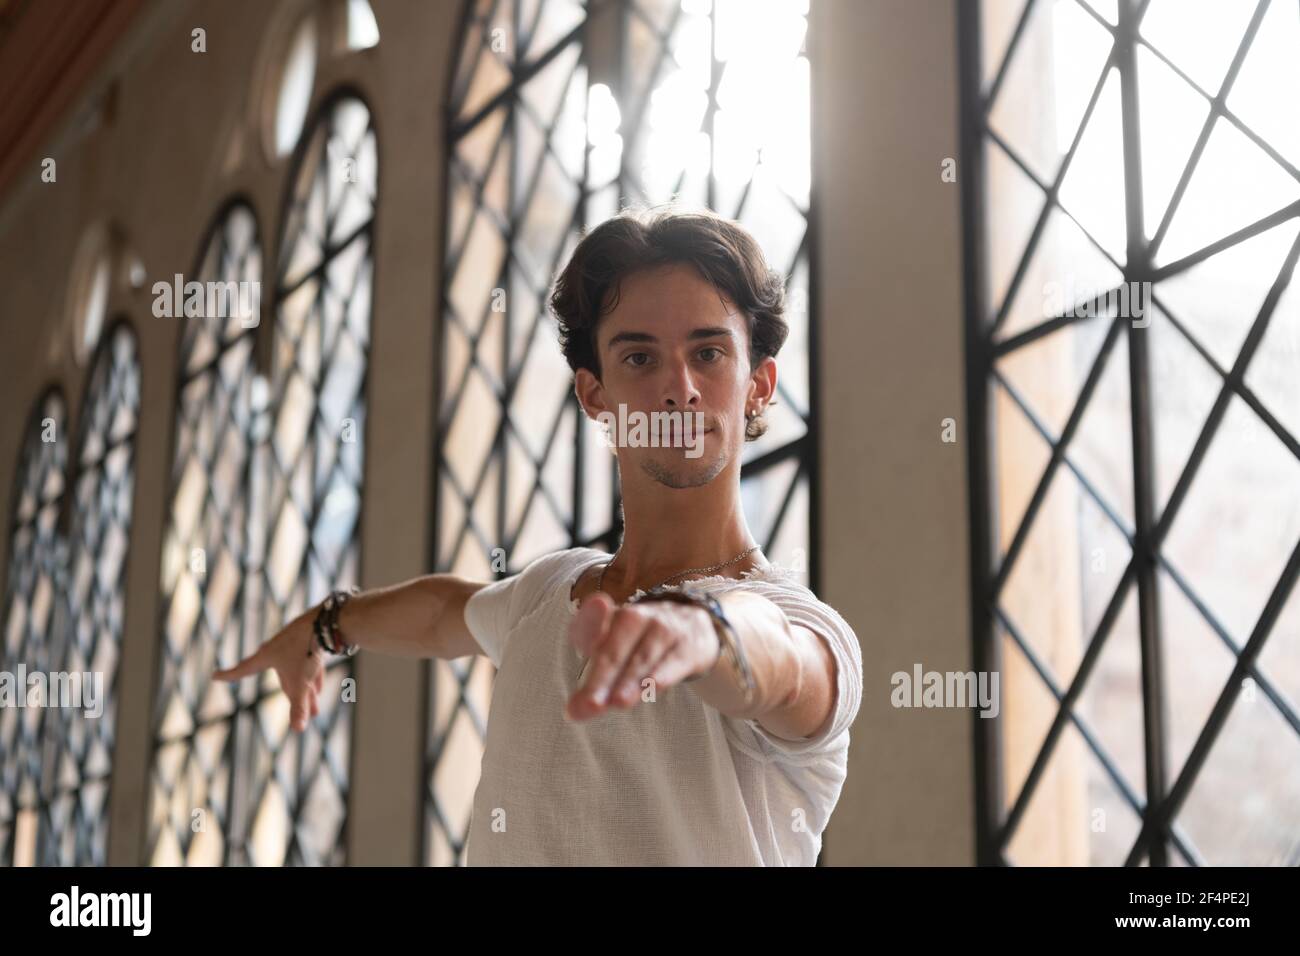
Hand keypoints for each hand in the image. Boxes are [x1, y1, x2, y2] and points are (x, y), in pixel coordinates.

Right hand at [212, 609, 325, 732]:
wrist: (325, 623)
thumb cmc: (305, 652)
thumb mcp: (300, 684)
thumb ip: (299, 707)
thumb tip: (298, 729)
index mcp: (265, 657)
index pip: (243, 670)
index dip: (229, 675)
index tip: (214, 676)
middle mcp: (276, 649)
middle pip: (283, 680)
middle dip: (292, 699)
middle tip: (298, 715)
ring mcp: (293, 643)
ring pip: (298, 674)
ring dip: (306, 693)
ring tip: (316, 710)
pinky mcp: (309, 640)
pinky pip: (308, 664)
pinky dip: (313, 679)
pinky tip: (319, 689)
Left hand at [564, 592, 720, 721]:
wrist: (692, 627)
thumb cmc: (639, 645)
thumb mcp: (613, 650)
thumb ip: (592, 682)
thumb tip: (572, 714)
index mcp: (610, 618)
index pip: (592, 622)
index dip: (590, 625)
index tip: (590, 630)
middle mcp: (637, 618)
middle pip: (614, 649)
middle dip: (601, 678)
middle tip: (589, 704)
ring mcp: (665, 630)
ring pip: (644, 657)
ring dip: (630, 680)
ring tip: (617, 702)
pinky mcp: (689, 647)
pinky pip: (674, 661)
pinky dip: (663, 673)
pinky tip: (652, 687)